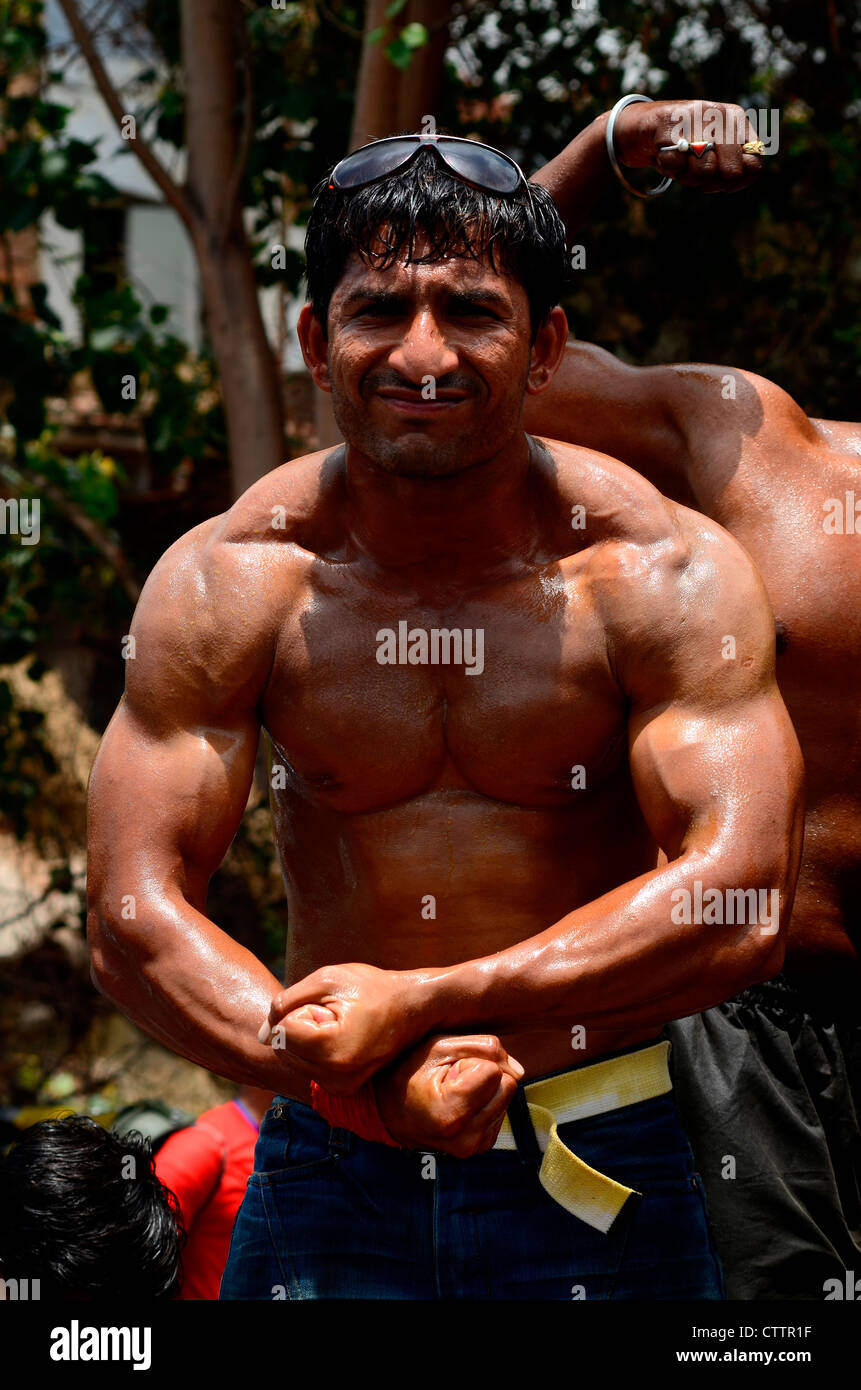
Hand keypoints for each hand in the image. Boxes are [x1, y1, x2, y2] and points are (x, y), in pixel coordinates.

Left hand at [258, 962, 428, 1094]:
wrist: (414, 1007)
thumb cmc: (371, 988)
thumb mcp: (326, 979)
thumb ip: (285, 1003)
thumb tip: (259, 1034)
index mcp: (329, 1050)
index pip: (280, 1031)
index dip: (299, 1009)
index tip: (331, 1005)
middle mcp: (334, 1077)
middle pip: (282, 1049)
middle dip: (298, 1027)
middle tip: (335, 1014)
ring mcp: (340, 1087)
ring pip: (292, 1060)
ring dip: (306, 1040)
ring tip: (341, 1026)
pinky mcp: (343, 1090)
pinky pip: (308, 1068)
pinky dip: (315, 1051)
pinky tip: (343, 1038)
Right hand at [374, 1033, 523, 1155]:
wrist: (386, 1109)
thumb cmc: (408, 1071)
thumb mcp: (438, 1046)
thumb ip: (484, 1048)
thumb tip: (519, 1071)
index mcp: (452, 1113)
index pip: (495, 1072)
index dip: (473, 1062)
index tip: (448, 1070)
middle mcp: (466, 1138)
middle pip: (507, 1086)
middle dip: (485, 1075)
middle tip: (452, 1079)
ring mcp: (473, 1147)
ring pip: (507, 1097)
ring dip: (486, 1089)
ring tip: (454, 1091)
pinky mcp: (479, 1147)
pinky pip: (500, 1111)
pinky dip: (484, 1102)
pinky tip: (460, 1103)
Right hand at [614, 99, 764, 191]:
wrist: (646, 126)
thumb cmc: (686, 143)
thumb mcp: (717, 149)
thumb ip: (736, 162)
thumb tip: (740, 173)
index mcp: (735, 118)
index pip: (754, 164)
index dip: (738, 181)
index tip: (722, 181)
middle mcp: (719, 113)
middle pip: (731, 171)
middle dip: (712, 182)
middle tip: (698, 175)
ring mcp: (694, 117)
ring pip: (705, 170)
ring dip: (690, 178)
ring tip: (683, 166)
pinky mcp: (669, 125)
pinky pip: (677, 165)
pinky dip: (670, 169)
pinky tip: (667, 158)